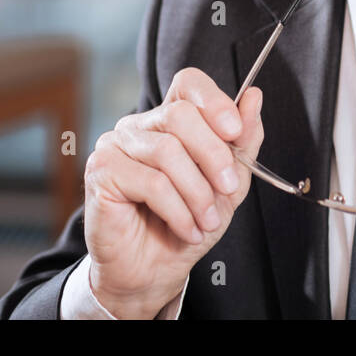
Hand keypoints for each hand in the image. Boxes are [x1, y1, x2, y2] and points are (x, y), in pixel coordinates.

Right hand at [82, 68, 262, 317]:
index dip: (214, 101)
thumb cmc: (189, 223)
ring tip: (206, 220)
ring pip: (167, 151)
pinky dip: (177, 210)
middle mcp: (140, 126)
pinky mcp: (101, 171)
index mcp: (170, 119)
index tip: (235, 132)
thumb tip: (254, 96)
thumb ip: (243, 141)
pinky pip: (151, 182)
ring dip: (197, 192)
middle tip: (228, 189)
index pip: (188, 83)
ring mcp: (116, 145)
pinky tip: (186, 228)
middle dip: (214, 156)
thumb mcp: (229, 183)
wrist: (154, 271)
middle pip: (181, 115)